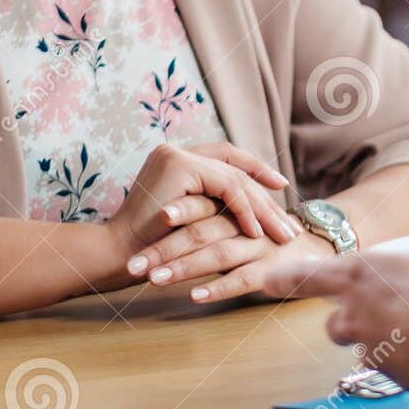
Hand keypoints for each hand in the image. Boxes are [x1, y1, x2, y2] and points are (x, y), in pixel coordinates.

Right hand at [106, 142, 300, 275]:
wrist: (117, 256)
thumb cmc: (150, 248)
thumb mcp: (189, 221)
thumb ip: (212, 206)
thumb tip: (256, 212)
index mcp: (176, 160)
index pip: (226, 156)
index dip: (256, 169)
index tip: (281, 185)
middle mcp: (176, 151)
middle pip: (235, 169)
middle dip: (267, 197)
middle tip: (290, 222)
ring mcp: (177, 156)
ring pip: (235, 178)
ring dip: (263, 208)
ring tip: (283, 233)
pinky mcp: (179, 167)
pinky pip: (226, 186)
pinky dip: (244, 210)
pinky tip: (257, 232)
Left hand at [132, 224, 334, 301]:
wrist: (319, 251)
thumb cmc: (269, 239)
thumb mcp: (238, 222)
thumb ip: (210, 218)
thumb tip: (161, 224)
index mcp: (238, 207)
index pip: (202, 204)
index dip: (176, 211)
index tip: (142, 226)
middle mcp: (248, 223)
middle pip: (202, 230)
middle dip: (164, 247)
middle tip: (134, 264)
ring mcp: (261, 246)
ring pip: (218, 253)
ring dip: (183, 267)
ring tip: (153, 280)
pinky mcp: (273, 271)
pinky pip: (242, 278)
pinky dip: (218, 286)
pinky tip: (194, 296)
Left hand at [263, 252, 408, 391]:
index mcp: (363, 272)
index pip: (310, 275)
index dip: (287, 278)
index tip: (267, 280)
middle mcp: (356, 310)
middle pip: (336, 321)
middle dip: (352, 321)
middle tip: (382, 314)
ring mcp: (369, 347)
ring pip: (363, 348)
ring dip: (381, 344)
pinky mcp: (387, 376)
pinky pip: (390, 368)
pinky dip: (406, 361)